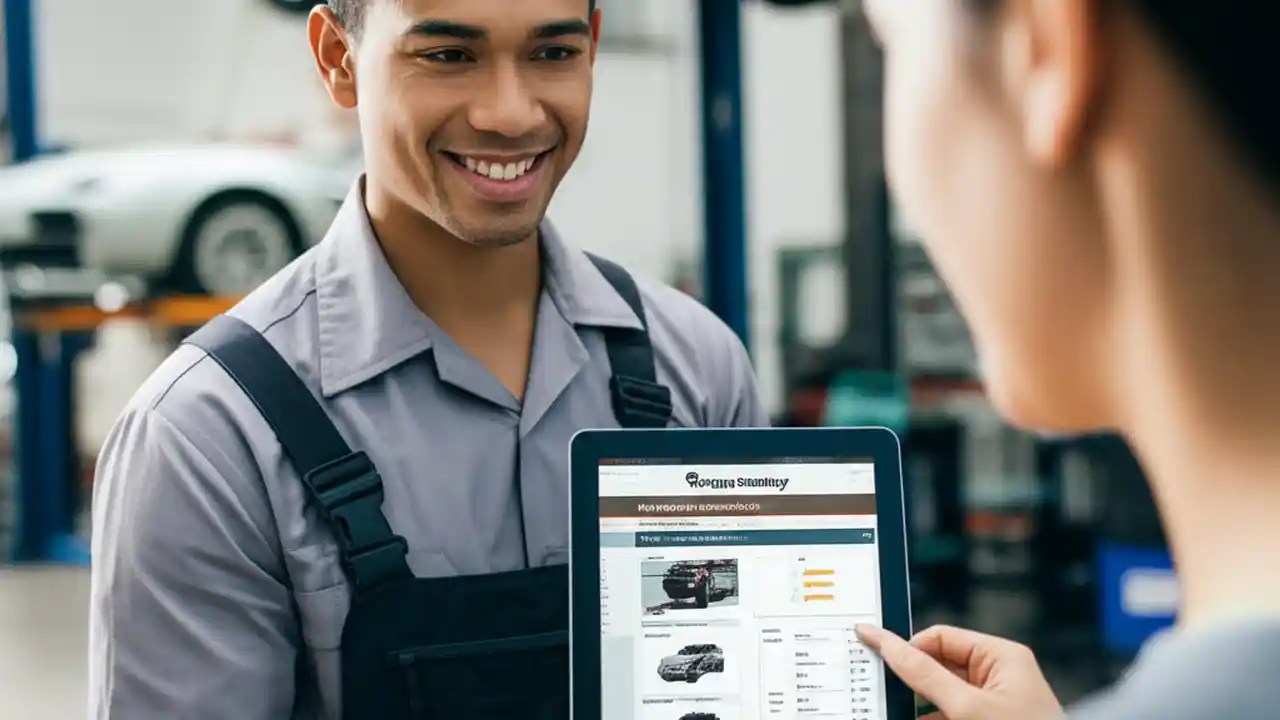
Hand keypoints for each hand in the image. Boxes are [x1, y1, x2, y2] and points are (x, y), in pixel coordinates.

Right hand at [856, 624, 1063, 719]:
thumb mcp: (969, 709)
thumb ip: (925, 676)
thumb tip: (888, 644)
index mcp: (1001, 657)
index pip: (940, 637)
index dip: (908, 650)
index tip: (875, 663)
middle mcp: (998, 678)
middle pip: (938, 668)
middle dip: (910, 684)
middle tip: (878, 692)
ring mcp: (994, 707)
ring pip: (940, 699)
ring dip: (917, 708)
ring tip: (890, 710)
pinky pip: (949, 717)